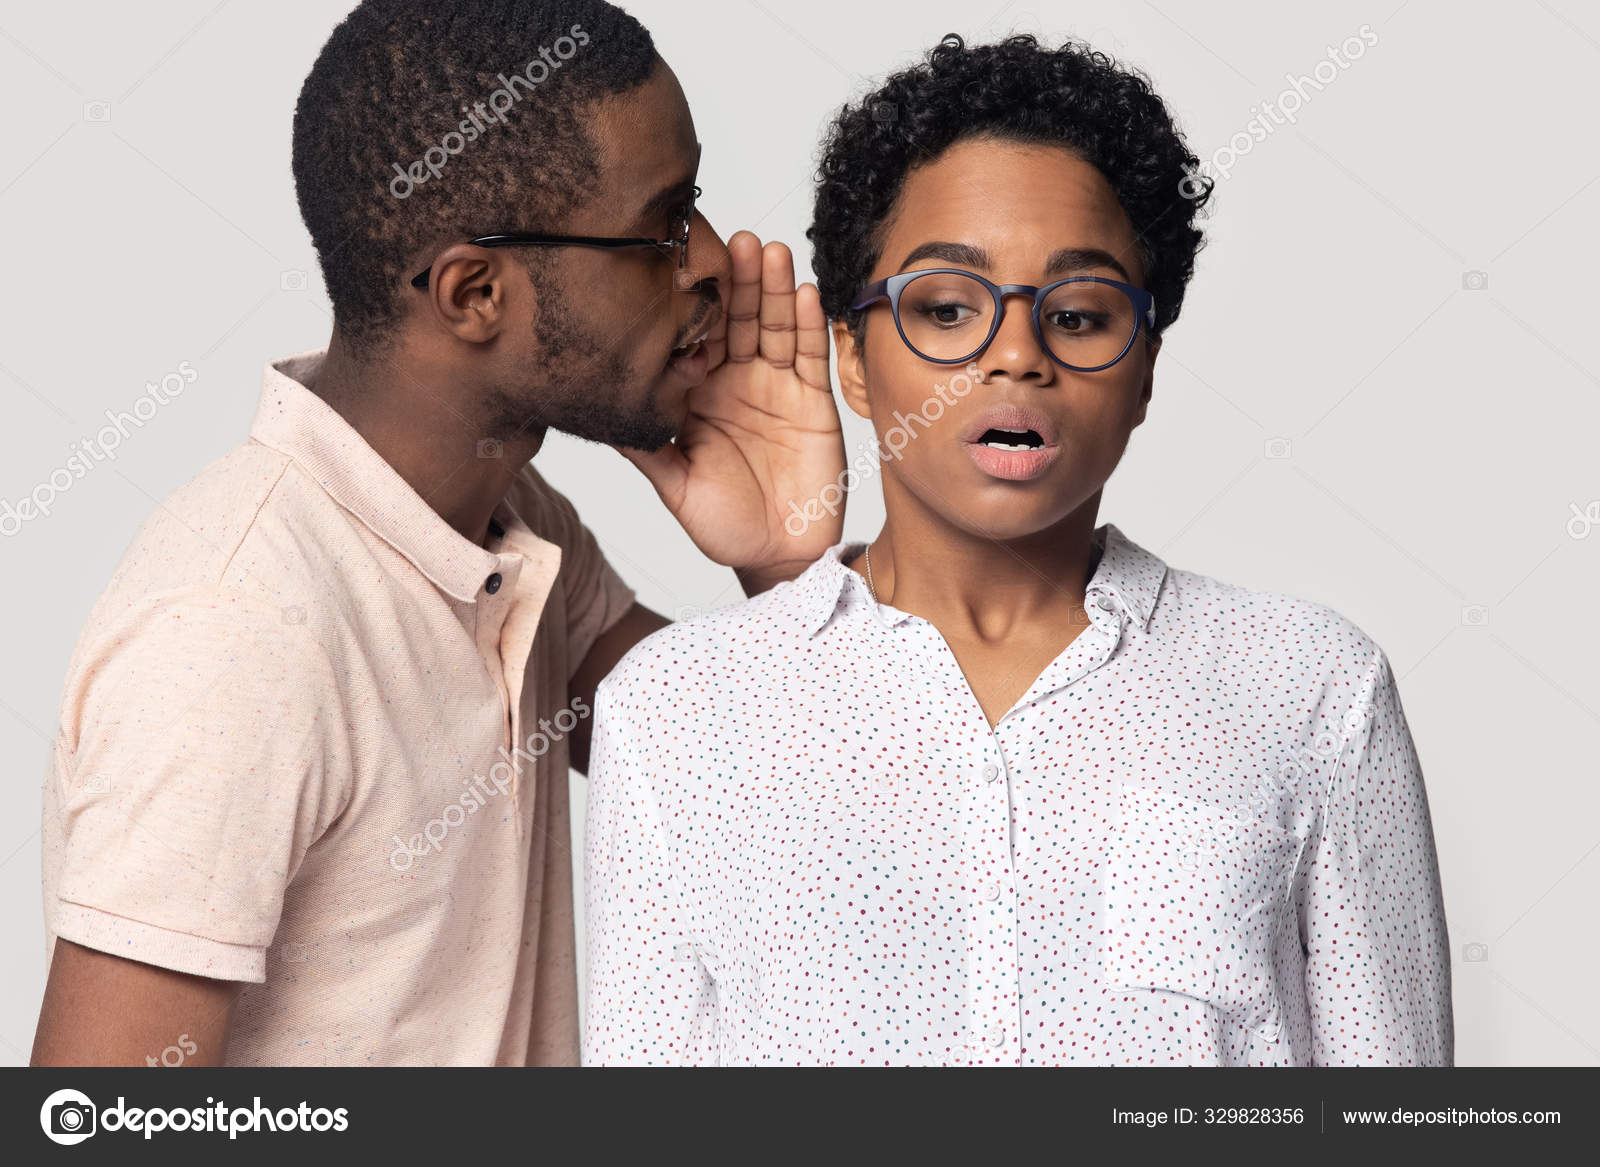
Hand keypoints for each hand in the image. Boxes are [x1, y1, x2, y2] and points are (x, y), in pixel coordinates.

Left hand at [617, 231, 846, 592]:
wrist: (777, 556)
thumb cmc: (723, 525)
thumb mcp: (674, 486)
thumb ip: (645, 447)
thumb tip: (599, 414)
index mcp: (696, 394)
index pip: (695, 337)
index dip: (694, 304)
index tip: (684, 266)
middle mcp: (735, 381)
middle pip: (738, 320)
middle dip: (737, 280)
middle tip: (735, 240)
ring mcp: (775, 385)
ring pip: (774, 327)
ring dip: (773, 289)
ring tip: (771, 252)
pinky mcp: (813, 400)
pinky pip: (810, 355)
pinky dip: (808, 325)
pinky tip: (804, 292)